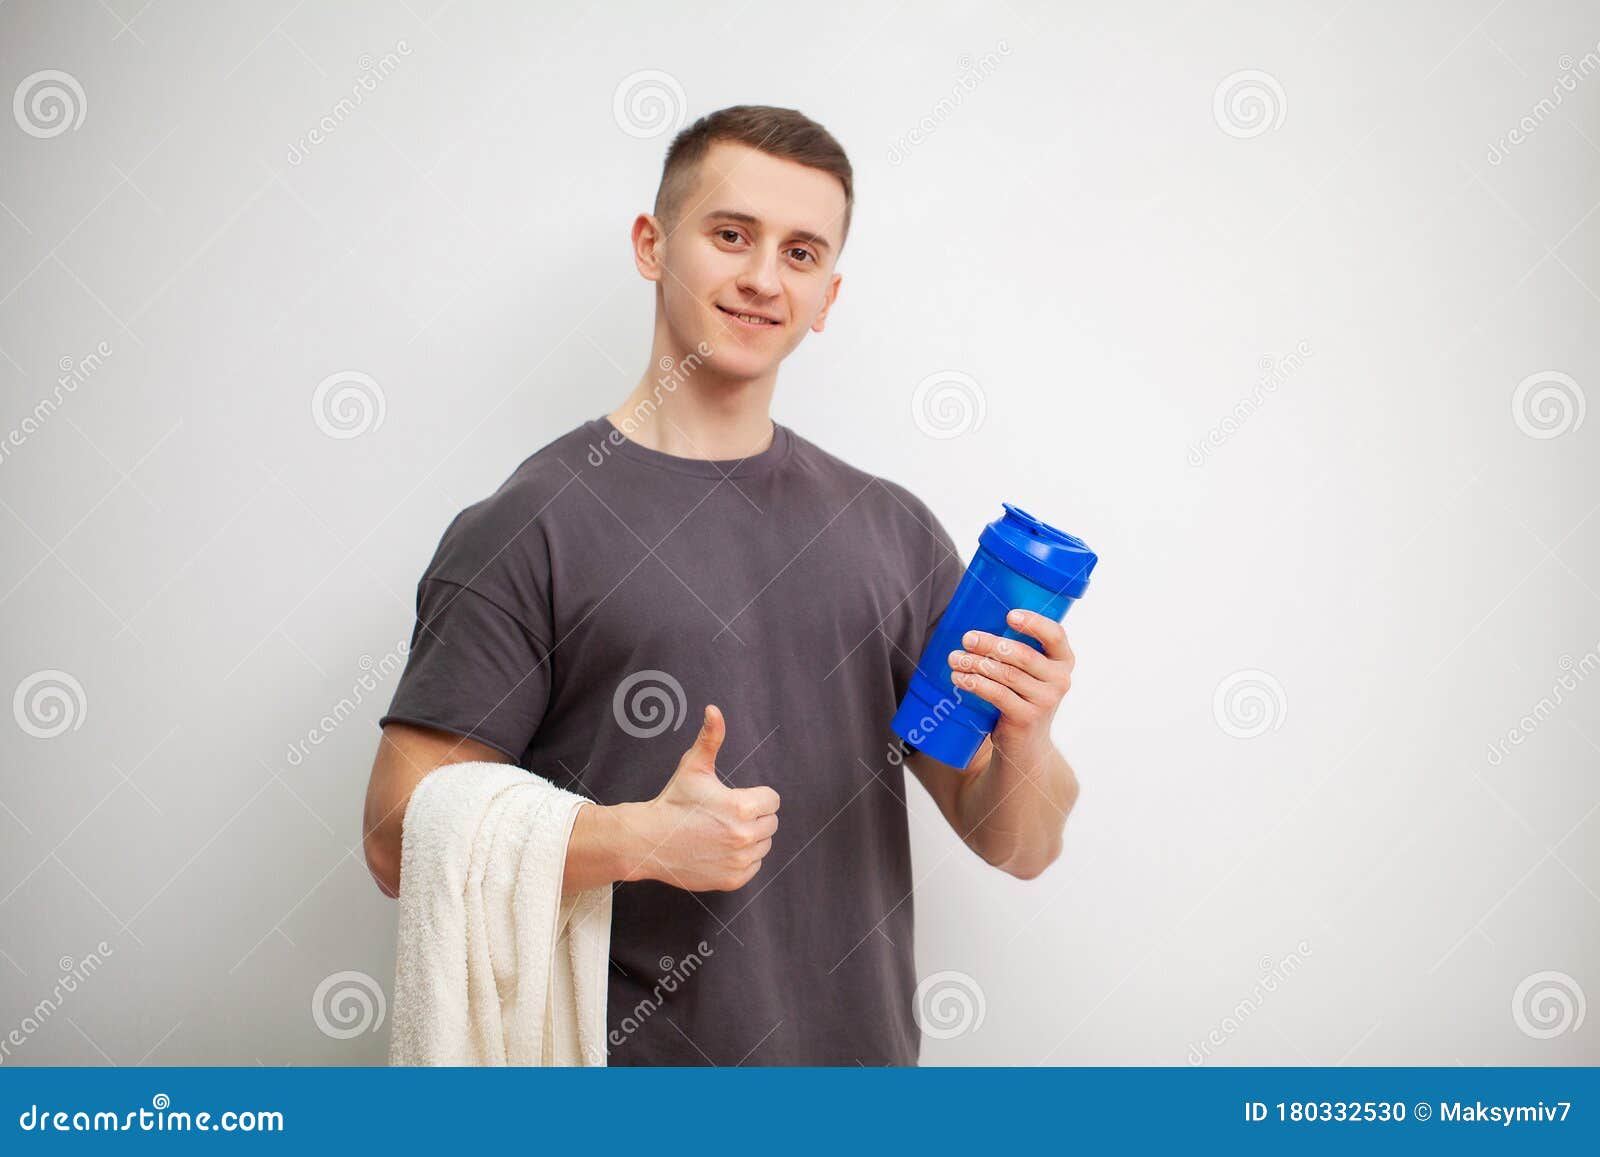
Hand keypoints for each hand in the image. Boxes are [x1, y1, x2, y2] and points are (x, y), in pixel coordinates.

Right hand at [630, 704, 780, 891]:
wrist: (649, 841)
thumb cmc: (673, 801)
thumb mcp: (693, 767)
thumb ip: (710, 737)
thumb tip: (714, 710)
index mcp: (743, 807)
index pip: (773, 800)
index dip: (755, 796)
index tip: (734, 799)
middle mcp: (745, 836)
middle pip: (771, 823)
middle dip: (754, 817)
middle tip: (726, 815)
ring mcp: (739, 860)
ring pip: (764, 845)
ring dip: (750, 839)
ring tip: (721, 832)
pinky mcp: (733, 879)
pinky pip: (754, 866)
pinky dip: (741, 859)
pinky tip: (719, 849)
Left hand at [947, 608, 1075, 773]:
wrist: (1026, 747)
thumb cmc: (1022, 698)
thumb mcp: (1029, 674)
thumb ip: (1016, 651)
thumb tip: (977, 623)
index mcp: (1063, 660)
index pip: (1056, 635)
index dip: (1034, 623)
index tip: (1010, 615)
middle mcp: (1060, 679)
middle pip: (1022, 655)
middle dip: (990, 643)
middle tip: (967, 638)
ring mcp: (1045, 700)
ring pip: (1006, 674)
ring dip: (976, 664)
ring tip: (955, 658)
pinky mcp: (1027, 718)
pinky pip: (998, 694)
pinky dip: (975, 684)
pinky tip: (959, 679)